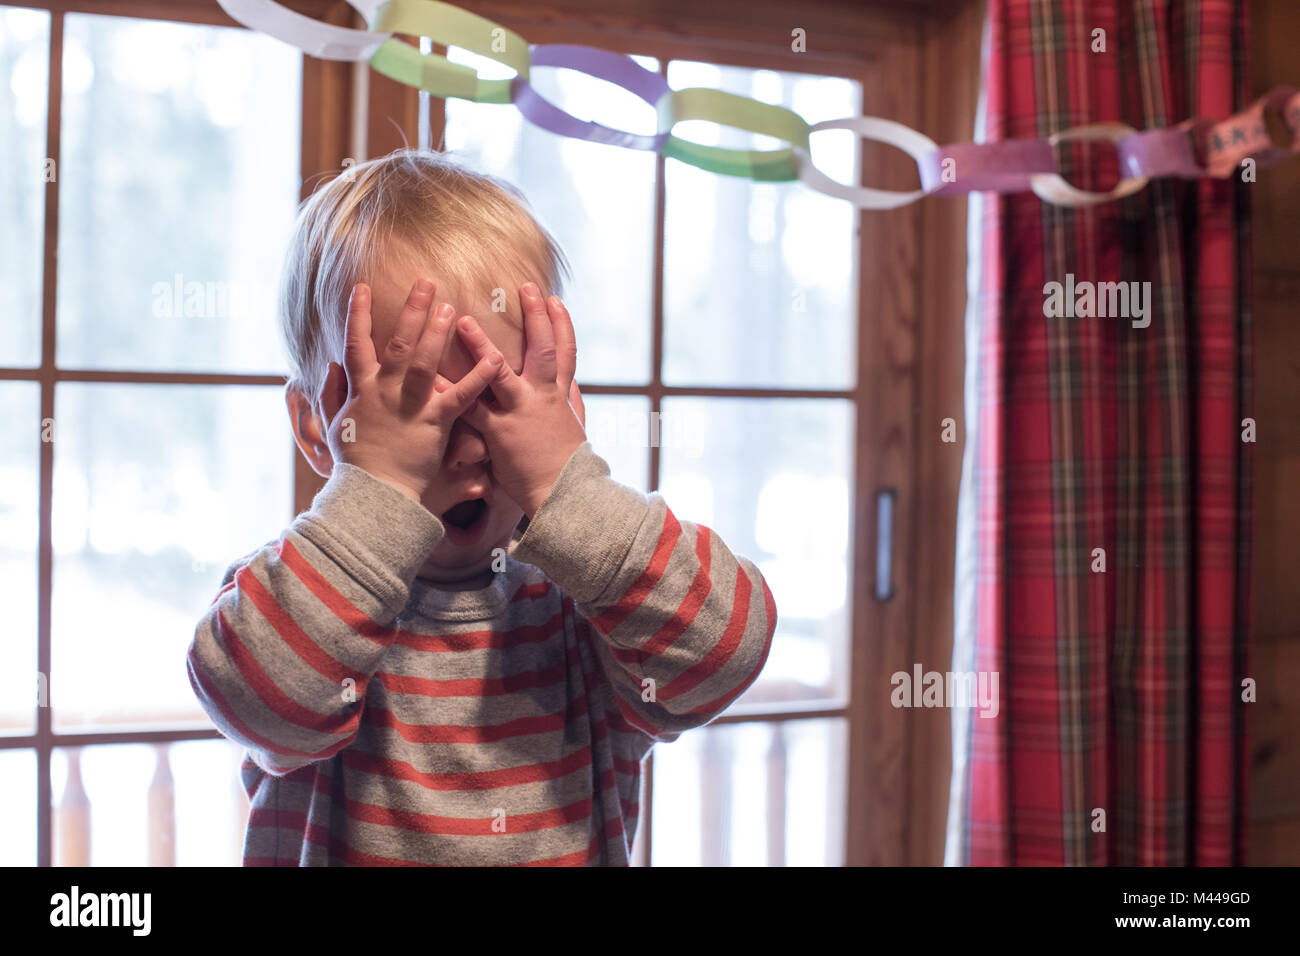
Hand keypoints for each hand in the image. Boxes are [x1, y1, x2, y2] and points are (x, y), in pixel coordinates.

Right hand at [326, 279, 501, 501]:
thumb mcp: (337, 425)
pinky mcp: (435, 423)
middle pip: (397, 342)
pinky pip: (460, 395)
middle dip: (411, 310)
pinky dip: (478, 376)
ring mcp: (410, 405)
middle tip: (426, 283)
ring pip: (424, 361)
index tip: (360, 287)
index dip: (355, 314)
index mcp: (362, 390)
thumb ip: (332, 393)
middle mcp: (385, 391)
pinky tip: (495, 356)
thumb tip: (330, 365)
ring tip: (451, 306)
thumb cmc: (356, 463)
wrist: (374, 494)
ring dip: (437, 332)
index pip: (355, 344)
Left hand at [453, 283, 586, 517]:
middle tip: (525, 288)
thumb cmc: (567, 467)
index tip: (553, 299)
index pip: (566, 352)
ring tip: (465, 321)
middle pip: (542, 349)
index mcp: (560, 396)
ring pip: (499, 372)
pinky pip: (469, 407)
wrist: (561, 495)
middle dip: (536, 318)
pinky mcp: (497, 432)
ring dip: (482, 346)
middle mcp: (542, 397)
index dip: (561, 324)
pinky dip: (449, 392)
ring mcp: (519, 413)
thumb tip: (572, 383)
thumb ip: (570, 403)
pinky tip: (431, 376)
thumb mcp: (575, 429)